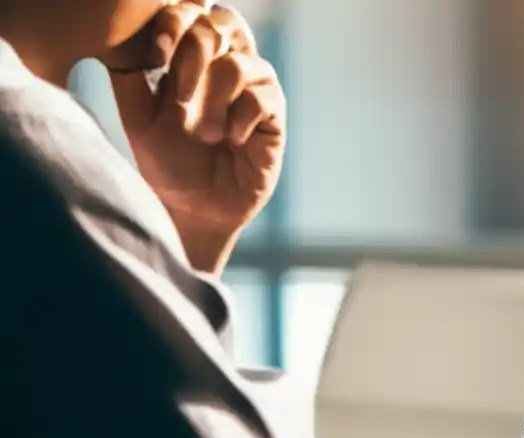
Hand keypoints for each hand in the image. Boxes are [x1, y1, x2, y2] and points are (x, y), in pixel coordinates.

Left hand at [109, 3, 285, 274]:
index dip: (174, 20)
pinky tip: (229, 140)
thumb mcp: (138, 117)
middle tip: (179, 92)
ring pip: (240, 62)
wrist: (194, 209)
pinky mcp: (274, 118)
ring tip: (204, 131)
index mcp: (192, 57)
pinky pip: (262, 98)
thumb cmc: (167, 163)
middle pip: (224, 21)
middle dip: (196, 48)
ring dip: (214, 96)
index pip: (191, 12)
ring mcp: (254, 89)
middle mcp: (226, 65)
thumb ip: (131, 76)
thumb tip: (126, 37)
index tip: (155, 53)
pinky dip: (239, 119)